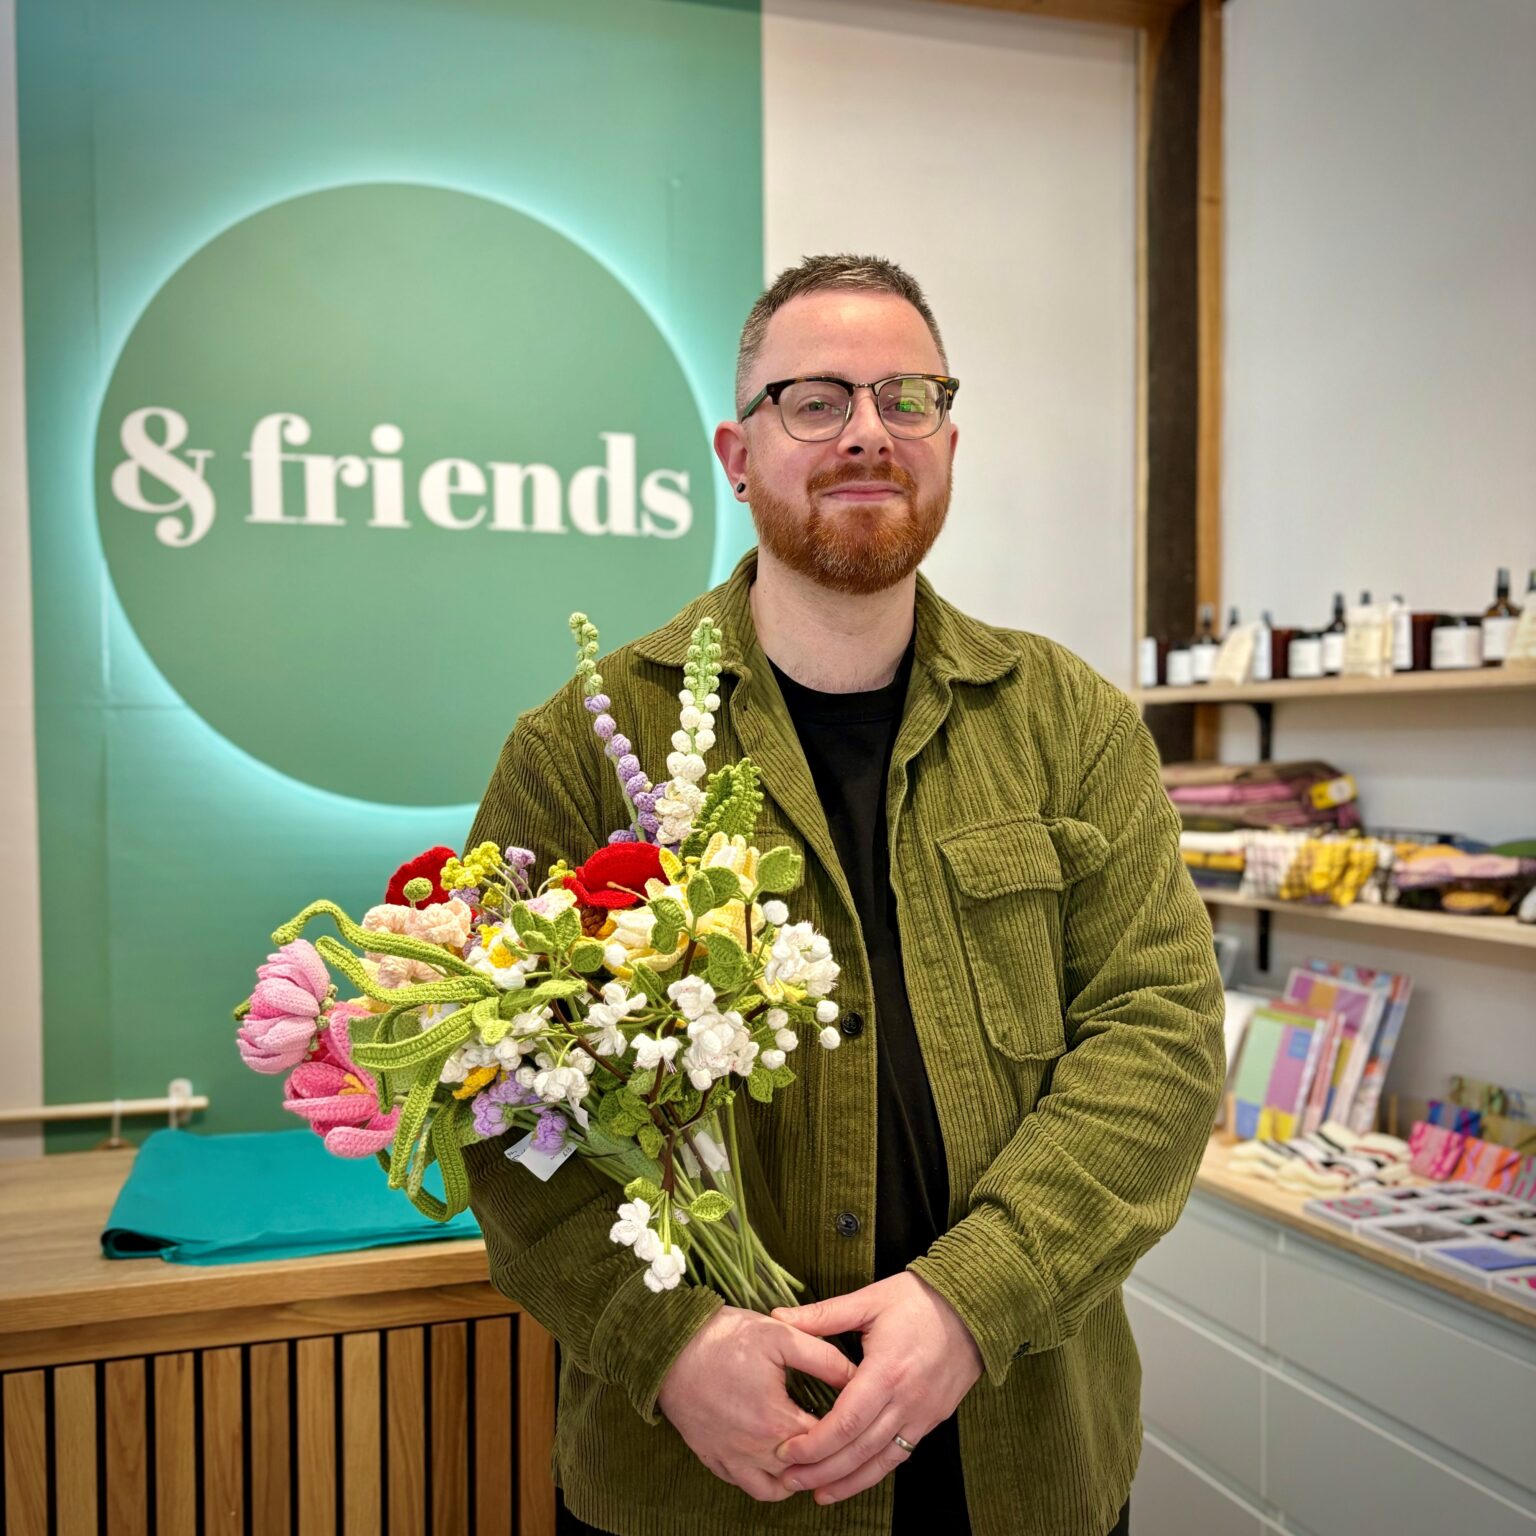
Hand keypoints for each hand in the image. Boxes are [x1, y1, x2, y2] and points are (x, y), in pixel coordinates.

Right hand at [657, 1305, 856, 1501]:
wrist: (668, 1346)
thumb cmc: (725, 1337)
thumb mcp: (781, 1335)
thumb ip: (824, 1357)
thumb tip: (857, 1375)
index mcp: (775, 1421)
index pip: (827, 1440)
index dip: (845, 1426)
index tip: (852, 1409)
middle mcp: (754, 1451)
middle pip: (804, 1470)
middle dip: (825, 1454)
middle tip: (837, 1431)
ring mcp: (731, 1459)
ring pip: (776, 1489)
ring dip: (796, 1475)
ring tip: (807, 1449)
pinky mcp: (712, 1458)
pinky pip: (746, 1486)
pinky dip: (765, 1478)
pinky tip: (774, 1456)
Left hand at [771, 1273, 982, 1504]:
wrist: (974, 1307)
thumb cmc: (919, 1299)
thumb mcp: (869, 1299)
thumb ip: (823, 1314)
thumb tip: (779, 1316)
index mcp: (887, 1371)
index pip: (846, 1421)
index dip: (815, 1443)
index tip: (788, 1451)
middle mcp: (906, 1401)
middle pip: (860, 1449)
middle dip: (822, 1470)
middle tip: (789, 1481)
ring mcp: (923, 1414)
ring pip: (881, 1461)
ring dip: (848, 1481)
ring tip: (817, 1494)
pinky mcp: (933, 1419)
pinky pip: (901, 1455)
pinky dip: (875, 1472)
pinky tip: (854, 1479)